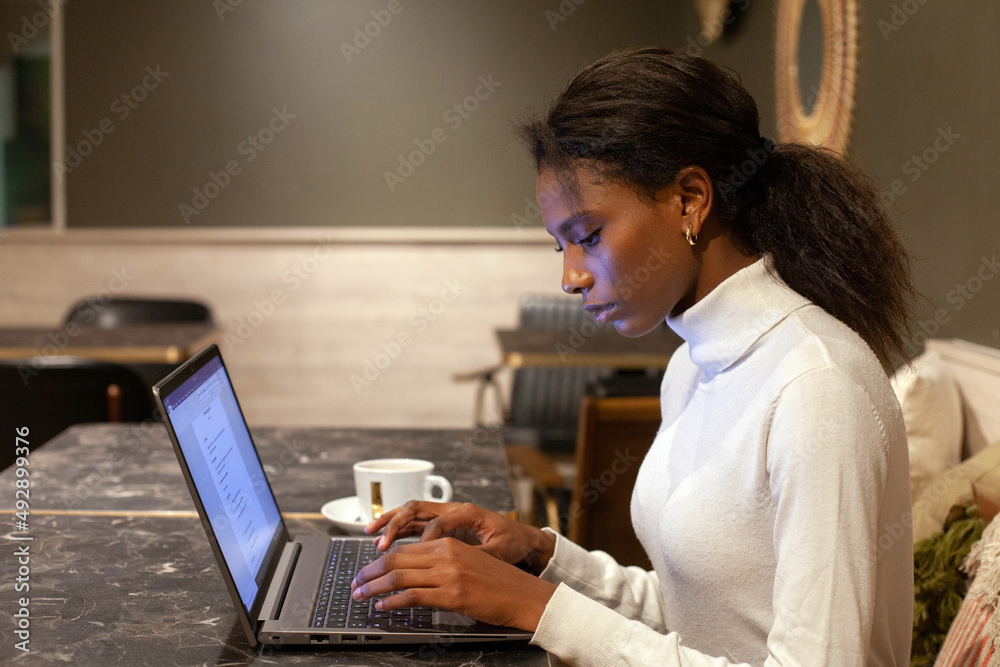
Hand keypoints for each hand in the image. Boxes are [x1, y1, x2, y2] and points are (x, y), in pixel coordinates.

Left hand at [350, 537, 556, 630]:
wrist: (523, 595)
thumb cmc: (497, 583)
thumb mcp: (466, 563)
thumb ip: (440, 564)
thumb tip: (410, 574)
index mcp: (447, 543)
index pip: (403, 549)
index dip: (378, 561)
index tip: (365, 572)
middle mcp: (446, 554)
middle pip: (396, 560)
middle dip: (369, 573)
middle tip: (355, 585)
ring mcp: (449, 574)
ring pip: (399, 577)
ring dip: (374, 588)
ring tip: (361, 596)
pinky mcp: (452, 594)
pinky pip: (413, 596)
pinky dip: (393, 602)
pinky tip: (383, 607)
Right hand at [366, 501, 555, 573]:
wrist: (521, 537)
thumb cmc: (512, 542)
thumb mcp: (501, 550)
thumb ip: (482, 555)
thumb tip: (466, 564)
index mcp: (467, 512)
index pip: (438, 523)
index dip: (424, 540)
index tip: (415, 557)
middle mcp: (452, 509)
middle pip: (417, 509)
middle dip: (395, 524)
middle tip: (378, 542)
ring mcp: (444, 515)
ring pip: (411, 513)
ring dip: (389, 522)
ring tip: (370, 533)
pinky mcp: (440, 525)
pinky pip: (413, 523)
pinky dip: (396, 529)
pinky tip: (381, 539)